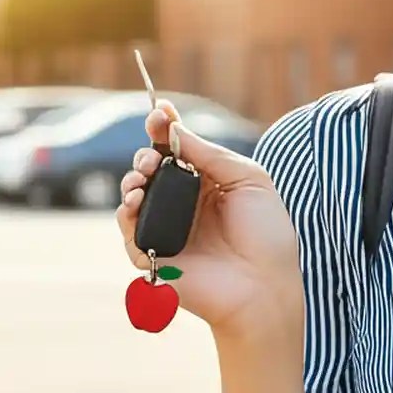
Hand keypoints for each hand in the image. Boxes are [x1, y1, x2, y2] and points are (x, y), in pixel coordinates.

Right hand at [117, 99, 302, 333]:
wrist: (265, 284)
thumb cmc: (266, 233)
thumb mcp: (249, 179)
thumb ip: (210, 154)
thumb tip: (174, 130)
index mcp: (209, 182)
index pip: (179, 149)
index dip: (165, 129)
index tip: (158, 109)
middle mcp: (185, 203)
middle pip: (151, 169)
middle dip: (145, 154)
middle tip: (152, 155)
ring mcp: (168, 228)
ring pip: (134, 195)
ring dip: (132, 179)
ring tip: (143, 175)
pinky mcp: (153, 255)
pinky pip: (130, 230)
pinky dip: (127, 212)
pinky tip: (134, 201)